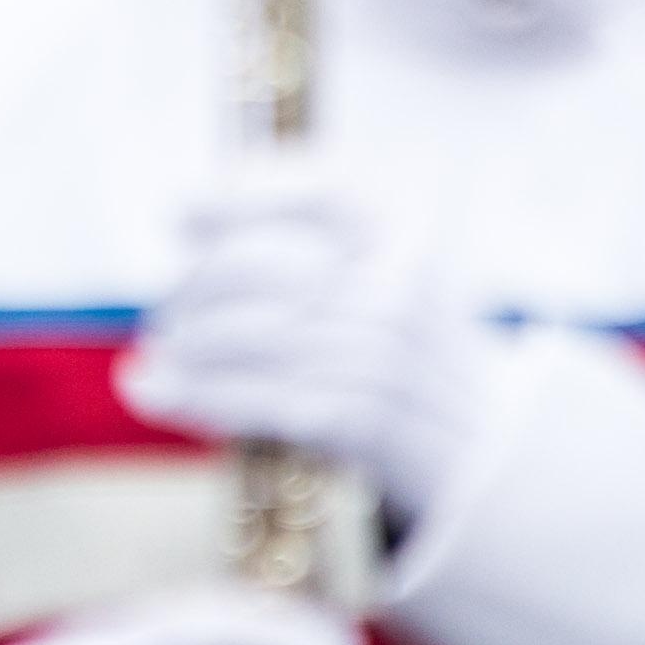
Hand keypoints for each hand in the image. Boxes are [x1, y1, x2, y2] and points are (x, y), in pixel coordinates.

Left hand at [118, 152, 496, 523]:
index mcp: (403, 237)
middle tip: (166, 314)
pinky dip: (205, 398)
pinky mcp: (373, 419)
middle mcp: (398, 285)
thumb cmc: (409, 360)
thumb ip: (303, 251)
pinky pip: (268, 400)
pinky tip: (166, 396)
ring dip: (190, 352)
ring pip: (258, 338)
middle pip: (267, 267)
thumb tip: (187, 221)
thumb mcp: (379, 282)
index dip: (241, 196)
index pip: (320, 191)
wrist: (490, 452)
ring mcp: (390, 352)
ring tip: (155, 364)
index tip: (182, 212)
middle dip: (197, 289)